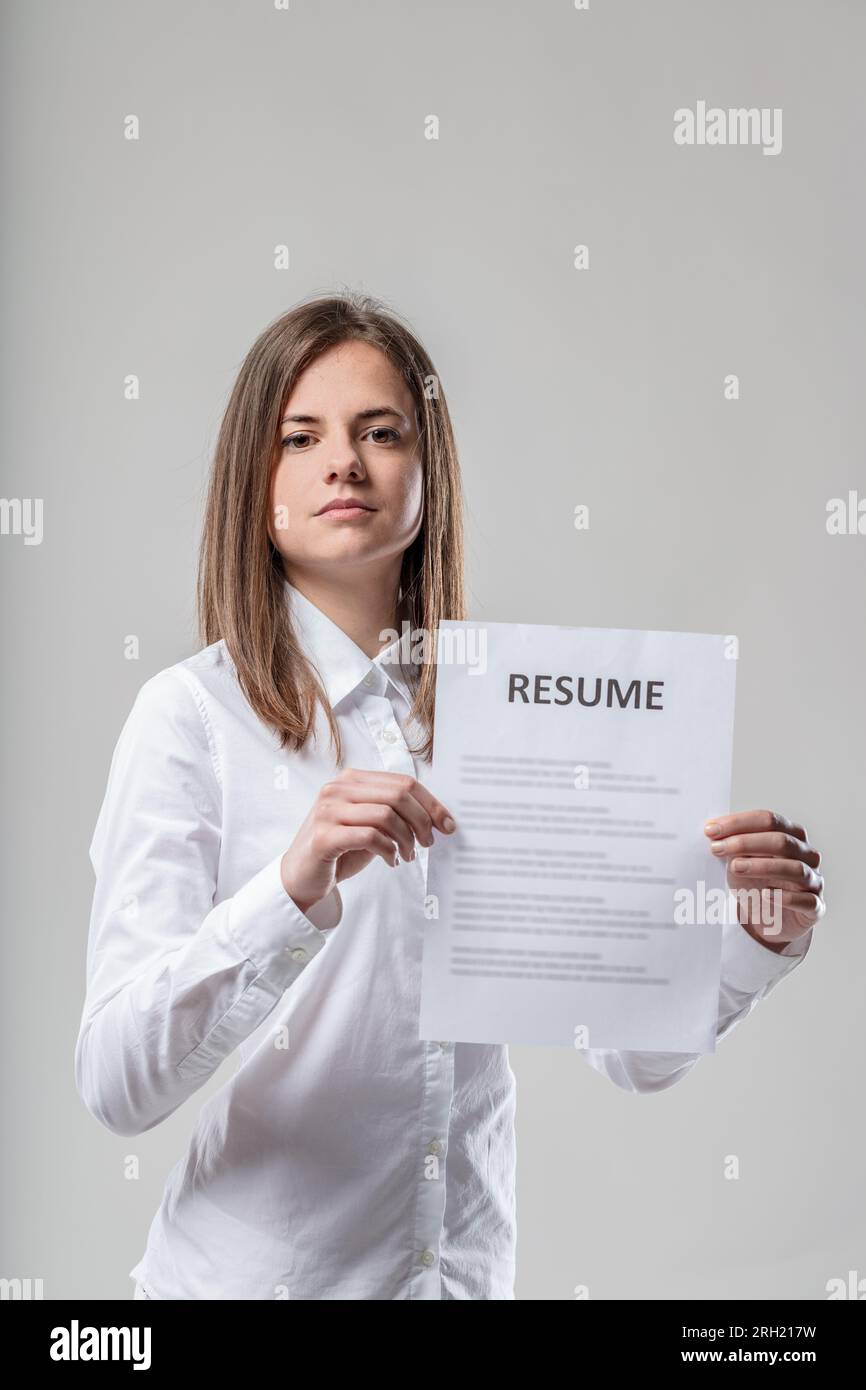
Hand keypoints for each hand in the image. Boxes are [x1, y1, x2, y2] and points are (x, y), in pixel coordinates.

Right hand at [280, 768, 456, 915]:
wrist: (300, 877)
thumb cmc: (340, 849)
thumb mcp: (370, 824)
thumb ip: (394, 813)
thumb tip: (436, 816)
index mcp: (351, 779)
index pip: (403, 782)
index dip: (431, 803)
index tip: (447, 824)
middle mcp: (337, 789)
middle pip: (398, 795)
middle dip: (422, 821)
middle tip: (428, 843)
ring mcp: (328, 810)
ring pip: (387, 815)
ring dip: (406, 839)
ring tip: (407, 855)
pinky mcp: (324, 836)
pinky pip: (370, 837)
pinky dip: (388, 850)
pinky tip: (391, 861)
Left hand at [703, 809, 824, 952]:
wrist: (767, 920)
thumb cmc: (754, 883)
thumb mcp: (739, 860)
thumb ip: (731, 844)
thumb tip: (710, 830)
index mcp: (791, 835)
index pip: (768, 820)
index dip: (739, 823)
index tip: (710, 830)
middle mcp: (807, 855)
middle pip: (782, 841)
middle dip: (746, 843)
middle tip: (717, 849)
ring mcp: (814, 881)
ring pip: (795, 868)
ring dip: (763, 866)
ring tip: (735, 867)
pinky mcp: (816, 907)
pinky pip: (807, 900)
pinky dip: (785, 897)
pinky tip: (764, 895)